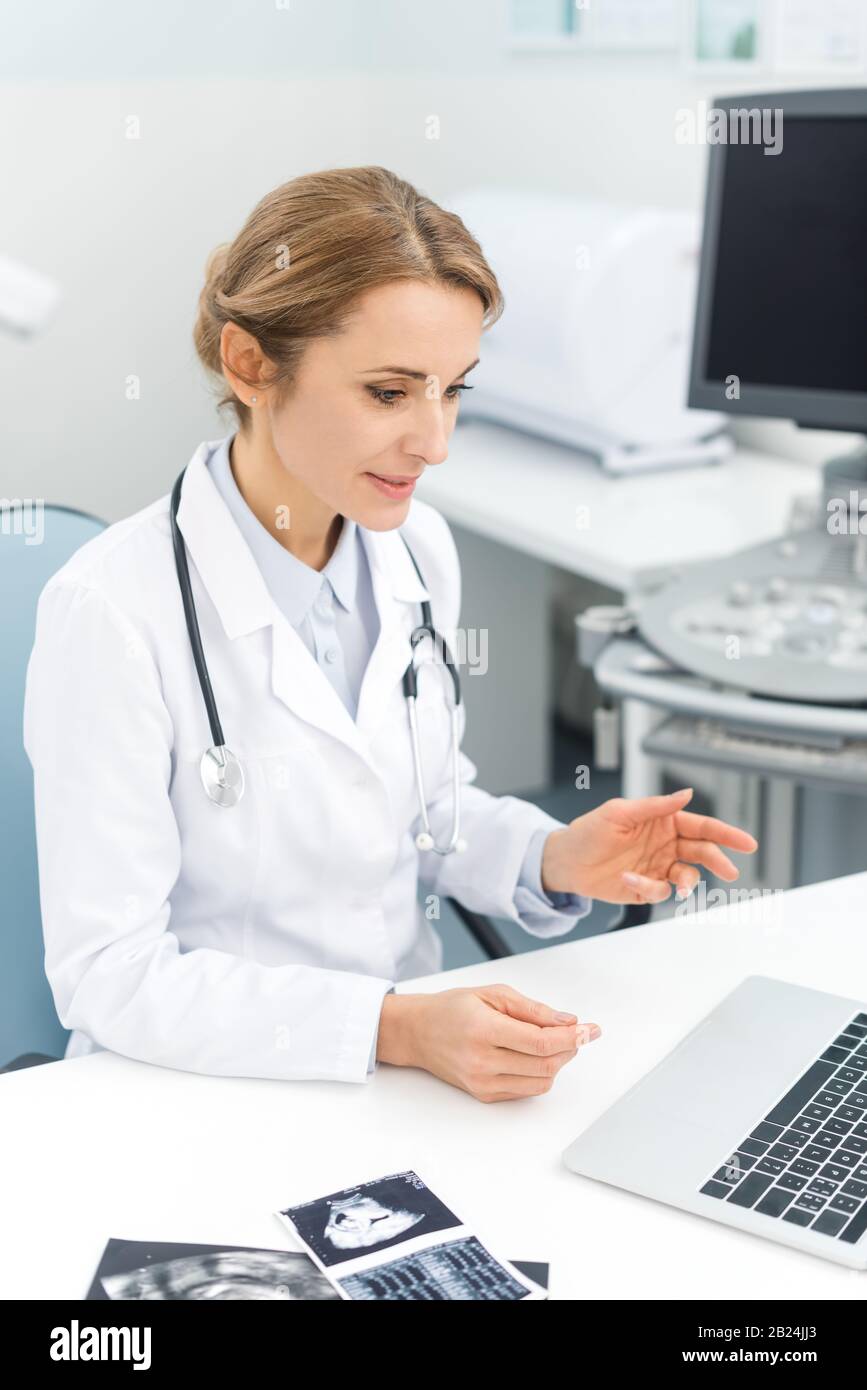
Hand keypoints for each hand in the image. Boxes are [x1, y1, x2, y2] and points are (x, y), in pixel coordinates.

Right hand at [376, 984, 600, 1101]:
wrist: (418, 1032)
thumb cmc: (452, 1008)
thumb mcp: (493, 994)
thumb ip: (532, 1009)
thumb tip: (567, 1022)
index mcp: (484, 1030)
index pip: (541, 1041)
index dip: (573, 1037)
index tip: (591, 1029)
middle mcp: (482, 1061)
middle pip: (546, 1065)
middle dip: (570, 1049)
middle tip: (577, 1033)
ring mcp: (482, 1082)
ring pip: (541, 1082)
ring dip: (558, 1062)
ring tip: (555, 1042)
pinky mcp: (484, 1094)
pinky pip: (527, 1091)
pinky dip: (541, 1074)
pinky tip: (537, 1056)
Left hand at [540, 787, 757, 904]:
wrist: (566, 860)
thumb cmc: (589, 830)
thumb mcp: (620, 812)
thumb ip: (655, 806)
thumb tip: (687, 793)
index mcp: (663, 822)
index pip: (701, 826)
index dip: (725, 834)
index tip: (747, 843)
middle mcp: (665, 845)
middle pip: (701, 852)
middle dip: (718, 861)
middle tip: (730, 872)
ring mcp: (657, 867)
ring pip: (687, 876)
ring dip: (688, 882)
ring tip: (682, 887)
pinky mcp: (645, 888)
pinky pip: (659, 891)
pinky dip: (648, 887)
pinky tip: (629, 879)